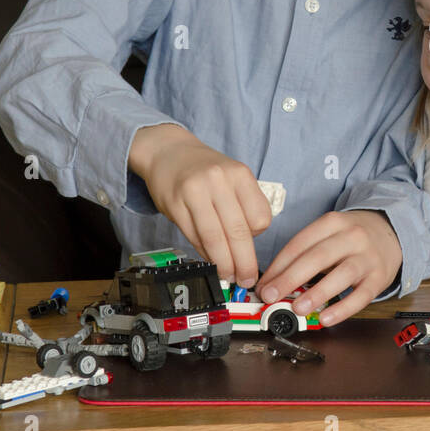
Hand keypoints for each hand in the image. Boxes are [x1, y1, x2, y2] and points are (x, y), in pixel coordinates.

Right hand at [129, 123, 273, 286]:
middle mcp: (219, 180)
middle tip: (247, 278)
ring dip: (223, 263)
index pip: (261, 217)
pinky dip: (205, 253)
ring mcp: (195, 192)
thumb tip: (248, 247)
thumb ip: (243, 206)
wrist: (169, 152)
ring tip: (228, 276)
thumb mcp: (233, 176)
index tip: (254, 248)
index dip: (258, 238)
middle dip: (244, 262)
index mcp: (240, 174)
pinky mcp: (175, 204)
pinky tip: (210, 259)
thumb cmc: (206, 169)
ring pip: (215, 238)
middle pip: (238, 231)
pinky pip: (194, 236)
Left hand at [256, 210, 401, 326]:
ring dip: (316, 293)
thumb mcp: (329, 233)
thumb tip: (274, 282)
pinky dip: (342, 308)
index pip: (300, 243)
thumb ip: (305, 254)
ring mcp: (367, 257)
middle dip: (290, 278)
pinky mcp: (380, 277)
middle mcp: (351, 237)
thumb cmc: (352, 237)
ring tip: (297, 308)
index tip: (263, 284)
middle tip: (271, 296)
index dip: (278, 266)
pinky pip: (361, 295)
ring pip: (341, 275)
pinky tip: (326, 318)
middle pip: (317, 257)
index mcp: (332, 222)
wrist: (391, 231)